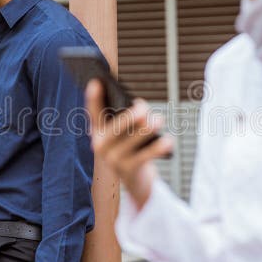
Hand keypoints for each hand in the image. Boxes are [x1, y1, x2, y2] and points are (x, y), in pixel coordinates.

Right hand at [85, 80, 173, 209]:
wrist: (136, 179)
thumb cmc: (131, 146)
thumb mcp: (126, 131)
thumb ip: (129, 118)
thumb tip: (141, 109)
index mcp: (98, 132)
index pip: (93, 113)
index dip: (93, 98)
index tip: (96, 82)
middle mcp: (100, 146)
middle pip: (114, 129)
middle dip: (129, 118)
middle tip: (142, 107)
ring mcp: (113, 160)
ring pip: (131, 142)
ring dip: (146, 130)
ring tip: (159, 120)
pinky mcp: (128, 170)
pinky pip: (145, 156)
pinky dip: (158, 148)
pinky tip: (168, 140)